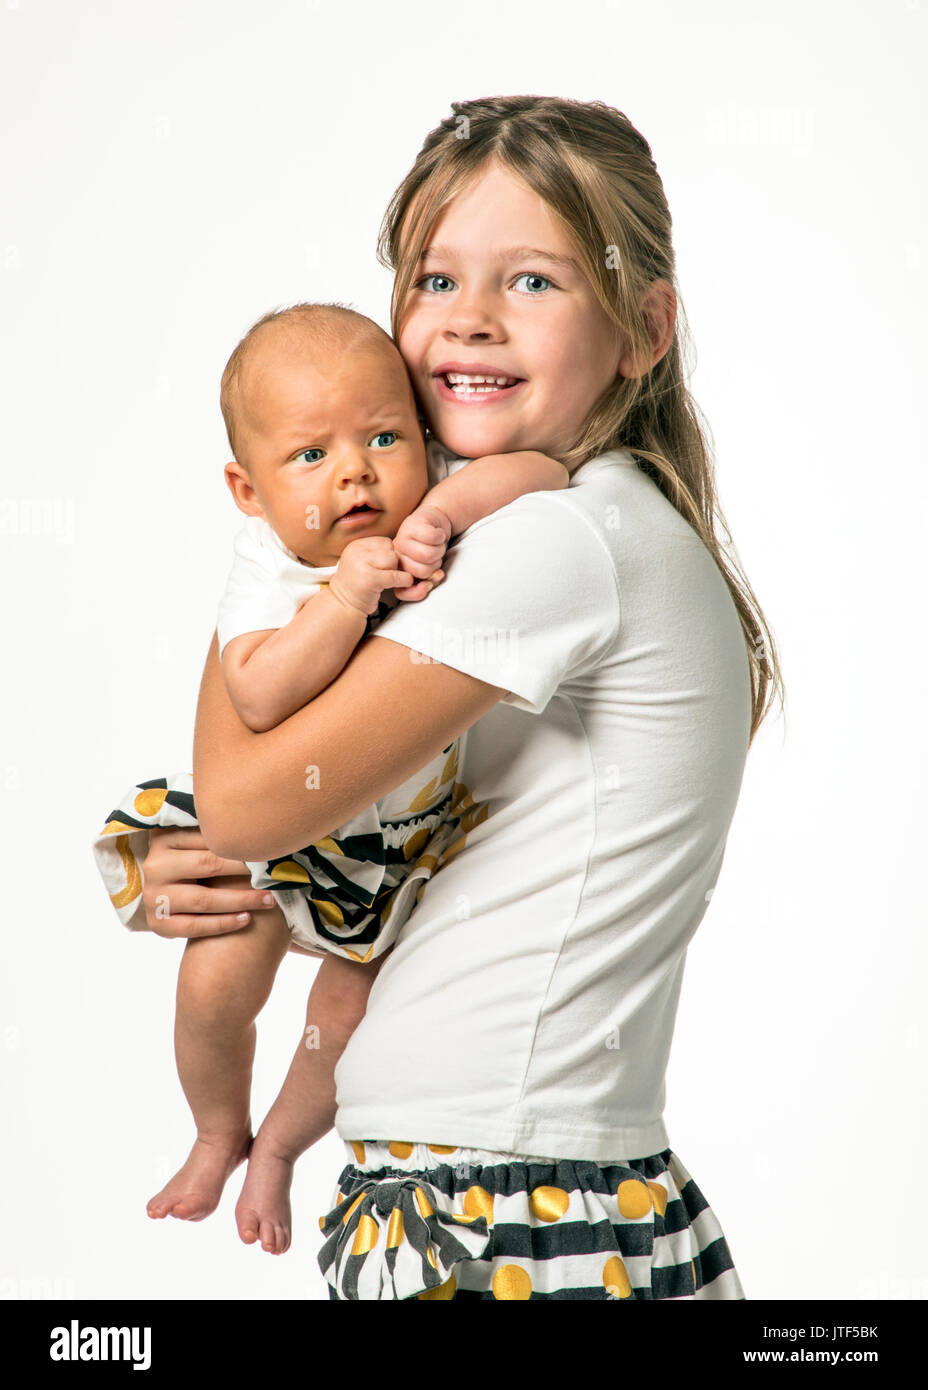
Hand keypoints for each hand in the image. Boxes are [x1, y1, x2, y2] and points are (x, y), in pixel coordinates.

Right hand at [141, 826, 282, 938]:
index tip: (269, 847)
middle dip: (244, 871)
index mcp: (164, 838)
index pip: (207, 838)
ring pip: (203, 900)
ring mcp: (153, 897)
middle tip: (274, 875)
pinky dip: (223, 924)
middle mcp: (155, 866)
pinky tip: (246, 919)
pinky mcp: (157, 924)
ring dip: (241, 900)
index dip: (240, 844)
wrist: (164, 895)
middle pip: (207, 866)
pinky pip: (194, 926)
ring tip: (268, 900)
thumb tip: (255, 815)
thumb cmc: (189, 861)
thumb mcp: (193, 840)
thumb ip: (213, 829)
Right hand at [328, 535, 415, 614]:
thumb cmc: (357, 586)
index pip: (385, 542)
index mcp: (356, 546)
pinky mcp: (371, 579)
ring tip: (387, 581)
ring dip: (396, 571)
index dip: (390, 555)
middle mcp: (357, 551)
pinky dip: (403, 581)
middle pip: (391, 549)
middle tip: (386, 575)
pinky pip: (396, 576)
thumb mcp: (362, 562)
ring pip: (394, 560)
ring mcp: (362, 564)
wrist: (344, 605)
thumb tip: (405, 549)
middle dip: (393, 563)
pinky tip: (400, 586)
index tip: (386, 568)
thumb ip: (377, 553)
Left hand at [392, 503, 450, 601]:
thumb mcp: (429, 567)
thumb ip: (430, 579)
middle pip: (422, 571)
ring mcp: (402, 538)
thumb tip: (437, 576)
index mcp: (397, 569)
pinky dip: (441, 536)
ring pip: (429, 555)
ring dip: (439, 550)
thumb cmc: (430, 546)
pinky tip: (437, 533)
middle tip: (435, 556)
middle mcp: (397, 554)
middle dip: (435, 564)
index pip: (403, 590)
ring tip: (436, 544)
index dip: (419, 591)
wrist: (433, 520)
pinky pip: (433, 538)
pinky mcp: (412, 524)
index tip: (431, 583)